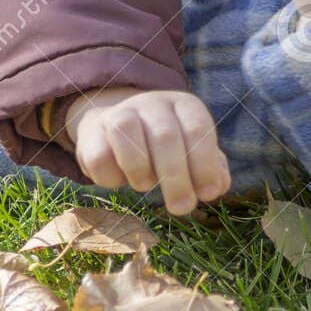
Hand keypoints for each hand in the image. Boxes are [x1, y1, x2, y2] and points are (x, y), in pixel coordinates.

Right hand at [63, 87, 230, 214]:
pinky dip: (111, 178)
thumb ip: (211, 169)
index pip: (197, 129)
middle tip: (182, 208)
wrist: (116, 129)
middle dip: (176, 178)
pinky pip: (98, 157)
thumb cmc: (166, 148)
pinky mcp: (92, 131)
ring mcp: (120, 113)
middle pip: (165, 136)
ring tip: (146, 186)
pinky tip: (120, 180)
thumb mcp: (193, 152)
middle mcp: (152, 102)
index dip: (205, 164)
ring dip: (140, 170)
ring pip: (126, 133)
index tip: (208, 194)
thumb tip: (217, 186)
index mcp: (184, 105)